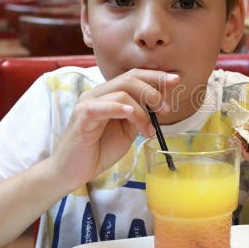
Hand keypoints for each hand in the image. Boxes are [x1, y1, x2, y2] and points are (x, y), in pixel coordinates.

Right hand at [49, 69, 178, 189]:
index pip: (134, 76)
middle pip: (130, 78)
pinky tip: (131, 113)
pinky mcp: (81, 118)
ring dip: (142, 110)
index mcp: (108, 94)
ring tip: (148, 129)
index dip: (156, 76)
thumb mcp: (127, 131)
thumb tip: (160, 105)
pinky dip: (119, 108)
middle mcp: (97, 94)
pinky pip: (102, 106)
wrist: (73, 171)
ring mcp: (88, 104)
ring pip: (121, 91)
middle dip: (154, 89)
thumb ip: (140, 116)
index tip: (176, 80)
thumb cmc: (98, 150)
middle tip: (167, 108)